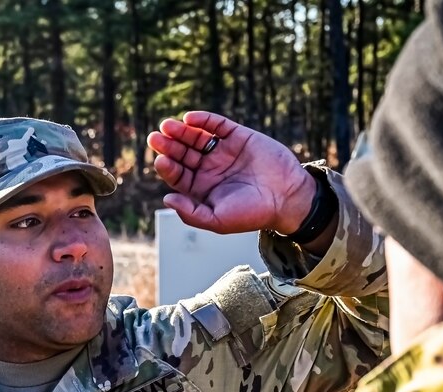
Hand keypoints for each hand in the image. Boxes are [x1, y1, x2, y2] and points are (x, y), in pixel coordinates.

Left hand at [147, 111, 316, 235]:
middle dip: (169, 145)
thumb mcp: (217, 220)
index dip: (167, 167)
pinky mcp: (238, 137)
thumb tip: (166, 199)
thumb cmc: (253, 213)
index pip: (177, 174)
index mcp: (201, 189)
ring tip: (169, 125)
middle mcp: (209, 169)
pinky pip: (217, 125)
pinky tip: (190, 119)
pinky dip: (204, 120)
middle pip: (182, 154)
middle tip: (155, 138)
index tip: (161, 160)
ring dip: (181, 131)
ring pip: (196, 137)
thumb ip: (191, 213)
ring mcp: (223, 151)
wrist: (287, 198)